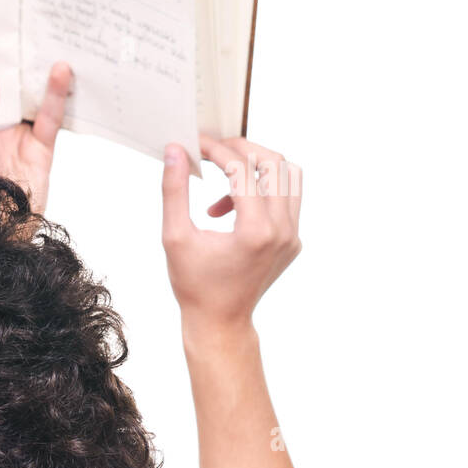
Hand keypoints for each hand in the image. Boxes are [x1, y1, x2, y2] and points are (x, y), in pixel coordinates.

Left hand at [0, 55, 71, 213]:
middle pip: (13, 92)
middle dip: (21, 65)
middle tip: (30, 28)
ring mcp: (21, 141)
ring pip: (34, 102)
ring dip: (41, 76)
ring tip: (49, 43)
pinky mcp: (43, 152)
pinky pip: (51, 119)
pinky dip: (56, 96)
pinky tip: (60, 72)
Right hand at [161, 135, 302, 334]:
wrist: (221, 322)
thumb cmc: (194, 285)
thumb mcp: (175, 237)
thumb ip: (174, 191)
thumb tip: (175, 151)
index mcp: (255, 231)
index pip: (241, 169)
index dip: (216, 149)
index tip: (196, 144)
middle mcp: (282, 231)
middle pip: (274, 163)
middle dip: (241, 149)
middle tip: (212, 150)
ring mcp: (292, 236)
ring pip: (289, 176)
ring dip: (256, 167)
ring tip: (224, 176)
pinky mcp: (293, 241)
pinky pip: (286, 199)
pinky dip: (261, 189)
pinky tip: (229, 207)